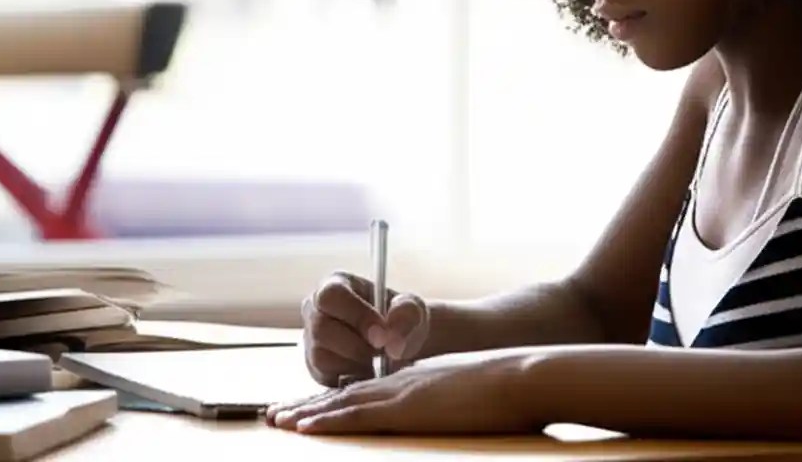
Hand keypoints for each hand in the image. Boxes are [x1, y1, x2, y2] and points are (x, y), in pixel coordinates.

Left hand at [263, 349, 541, 434]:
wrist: (525, 375)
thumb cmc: (513, 388)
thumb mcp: (477, 392)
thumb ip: (459, 400)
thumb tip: (463, 410)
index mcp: (419, 380)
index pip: (368, 391)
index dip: (336, 399)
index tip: (311, 408)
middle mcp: (404, 382)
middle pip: (346, 395)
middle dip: (309, 406)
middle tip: (276, 414)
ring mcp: (403, 394)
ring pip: (342, 405)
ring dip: (307, 414)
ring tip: (277, 421)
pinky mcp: (407, 408)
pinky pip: (357, 415)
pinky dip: (327, 421)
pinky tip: (304, 427)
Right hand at [301, 271, 429, 385]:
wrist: (399, 344)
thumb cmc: (401, 318)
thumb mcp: (412, 309)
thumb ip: (405, 315)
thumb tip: (390, 338)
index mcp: (334, 285)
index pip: (331, 296)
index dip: (355, 316)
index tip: (382, 336)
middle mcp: (314, 310)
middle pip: (321, 329)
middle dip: (358, 346)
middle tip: (383, 353)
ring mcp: (311, 340)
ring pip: (321, 358)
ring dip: (356, 364)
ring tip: (378, 361)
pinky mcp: (315, 368)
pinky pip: (326, 379)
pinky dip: (352, 380)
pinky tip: (369, 372)